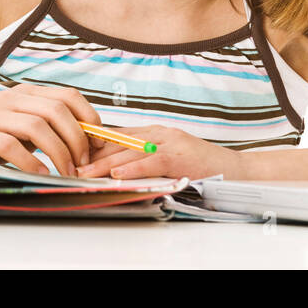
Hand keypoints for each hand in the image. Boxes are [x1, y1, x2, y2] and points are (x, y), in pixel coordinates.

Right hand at [0, 83, 100, 176]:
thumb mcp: (17, 129)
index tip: (99, 142)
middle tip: (83, 162)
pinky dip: (31, 163)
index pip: (67, 96)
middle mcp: (11, 98)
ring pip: (38, 126)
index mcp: (25, 93)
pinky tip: (40, 176)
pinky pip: (12, 146)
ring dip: (59, 152)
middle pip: (57, 110)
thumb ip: (44, 129)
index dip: (89, 117)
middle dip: (77, 138)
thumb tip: (85, 143)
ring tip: (67, 172)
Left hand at [76, 125, 246, 180]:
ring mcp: (169, 143)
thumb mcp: (169, 158)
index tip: (74, 153)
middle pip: (118, 143)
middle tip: (71, 166)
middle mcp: (159, 133)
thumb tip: (116, 166)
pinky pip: (151, 162)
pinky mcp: (179, 156)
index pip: (117, 136)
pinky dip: (132, 168)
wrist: (235, 169)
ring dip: (104, 164)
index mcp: (154, 133)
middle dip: (92, 155)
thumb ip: (145, 158)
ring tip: (85, 173)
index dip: (94, 145)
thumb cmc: (202, 166)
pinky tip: (117, 174)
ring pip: (130, 152)